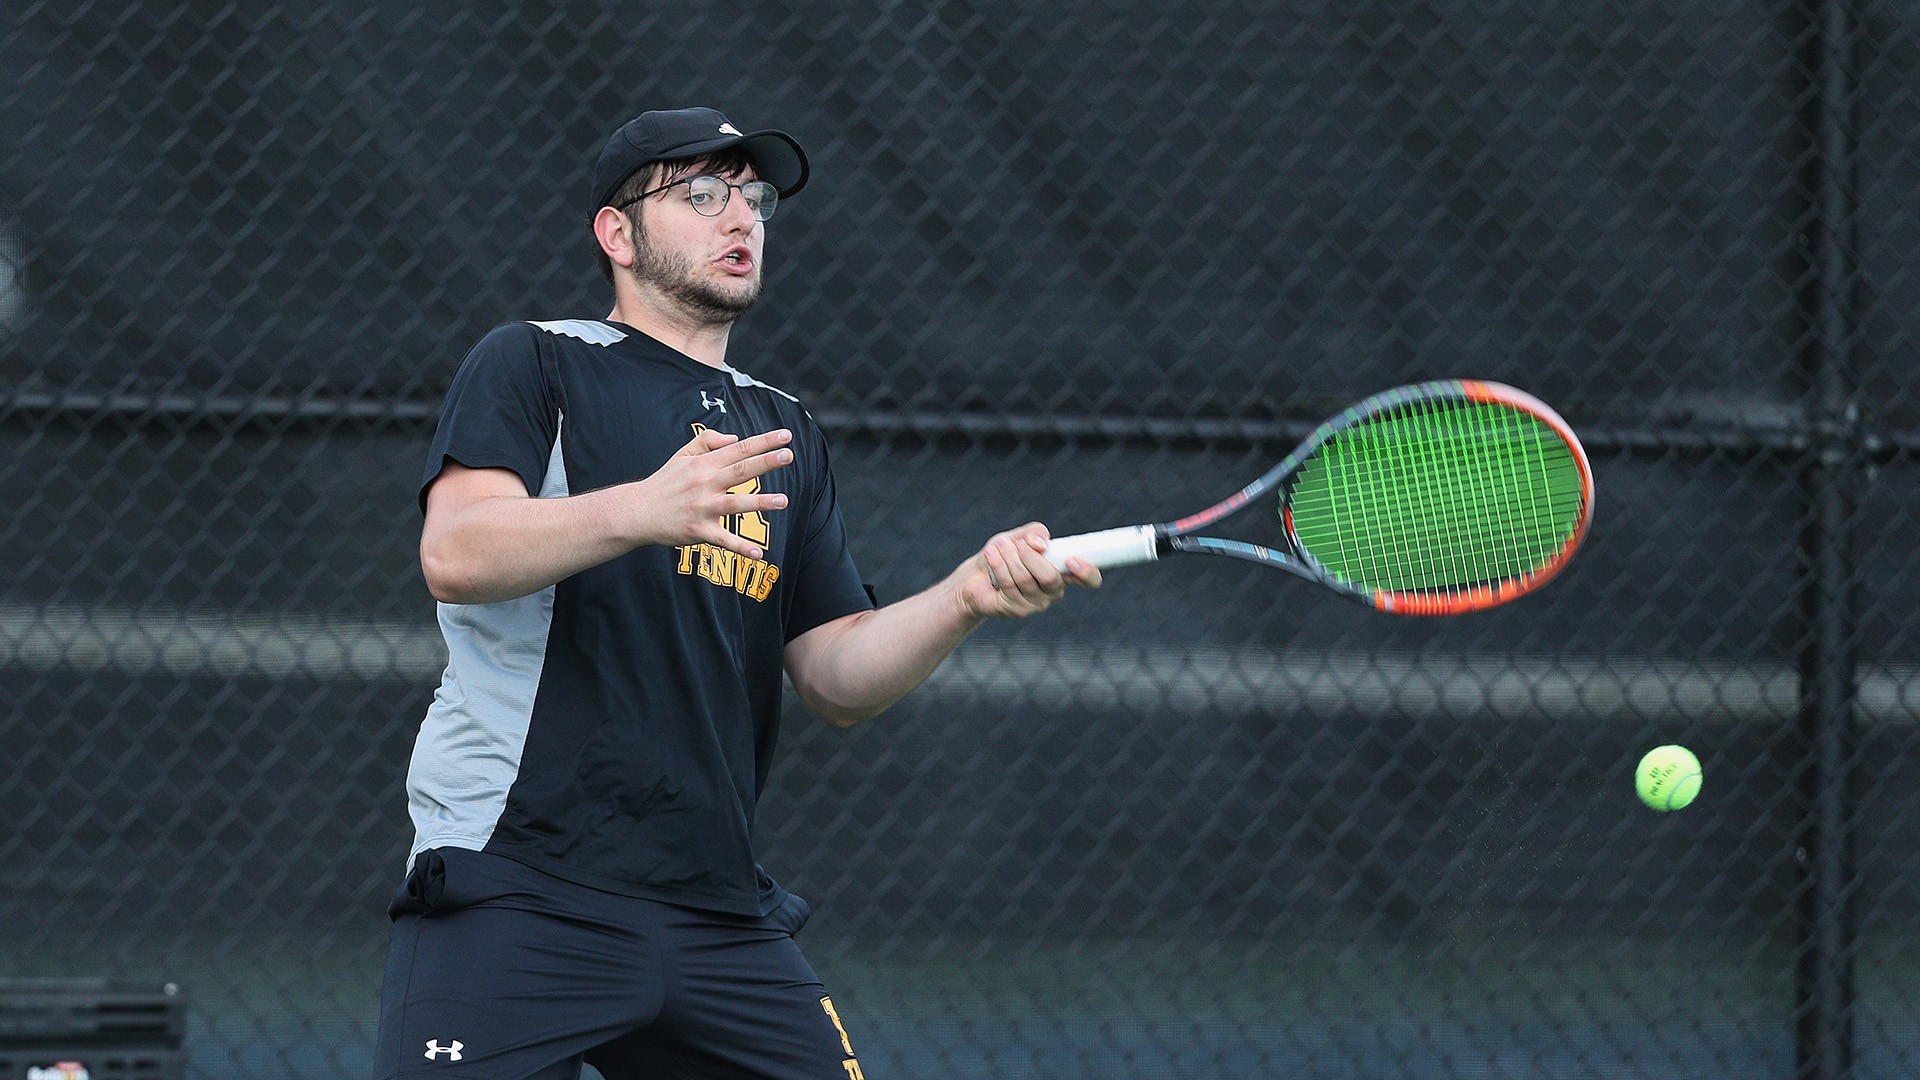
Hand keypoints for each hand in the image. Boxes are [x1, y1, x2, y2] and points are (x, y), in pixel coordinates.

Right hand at [628, 427, 792, 558]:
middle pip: (740, 471)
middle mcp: (705, 484)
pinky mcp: (699, 531)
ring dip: (760, 503)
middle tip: (788, 456)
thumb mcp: (682, 455)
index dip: (763, 442)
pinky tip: (758, 554)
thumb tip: (735, 438)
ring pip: (735, 504)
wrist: (637, 511)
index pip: (738, 449)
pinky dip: (740, 548)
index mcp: (704, 464)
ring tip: (783, 500)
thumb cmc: (664, 482)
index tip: (785, 435)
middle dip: (765, 463)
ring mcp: (702, 508)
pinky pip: (723, 540)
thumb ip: (708, 441)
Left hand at [961, 522, 1101, 618]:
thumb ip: (1035, 533)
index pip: (1090, 579)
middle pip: (1051, 577)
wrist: (975, 575)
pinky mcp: (1018, 610)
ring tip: (999, 547)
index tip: (1072, 561)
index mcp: (1063, 571)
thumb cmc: (1004, 554)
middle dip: (1030, 556)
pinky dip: (998, 565)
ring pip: (1025, 579)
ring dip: (1009, 557)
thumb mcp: (1019, 536)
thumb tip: (1042, 544)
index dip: (1087, 572)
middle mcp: (1054, 590)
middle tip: (1018, 545)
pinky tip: (991, 556)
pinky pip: (1009, 585)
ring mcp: (1037, 603)